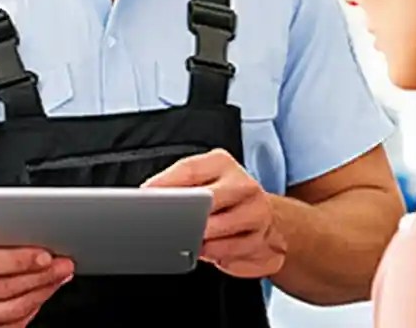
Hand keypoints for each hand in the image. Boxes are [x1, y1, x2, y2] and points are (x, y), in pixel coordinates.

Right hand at [0, 214, 73, 327]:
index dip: (18, 261)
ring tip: (59, 277)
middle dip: (40, 276)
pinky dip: (28, 313)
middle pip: (3, 289)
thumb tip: (7, 221)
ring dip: (40, 294)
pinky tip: (40, 296)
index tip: (45, 254)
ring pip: (9, 312)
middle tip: (64, 263)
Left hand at [143, 149, 286, 278]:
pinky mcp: (260, 239)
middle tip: (164, 222)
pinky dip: (213, 252)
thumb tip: (150, 196)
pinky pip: (230, 250)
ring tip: (183, 239)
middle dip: (184, 212)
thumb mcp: (202, 185)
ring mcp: (256, 212)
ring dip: (198, 236)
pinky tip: (203, 250)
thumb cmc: (224, 202)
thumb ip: (179, 187)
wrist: (269, 223)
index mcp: (222, 164)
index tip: (145, 195)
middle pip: (208, 197)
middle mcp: (242, 185)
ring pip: (219, 227)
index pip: (190, 170)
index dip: (165, 183)